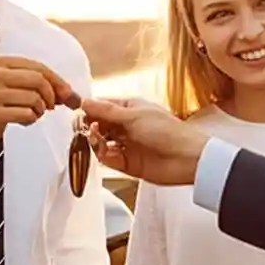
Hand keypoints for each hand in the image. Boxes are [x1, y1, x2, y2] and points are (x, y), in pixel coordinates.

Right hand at [0, 55, 79, 167]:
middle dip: (52, 96)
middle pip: (39, 80)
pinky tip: (25, 120)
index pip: (39, 67)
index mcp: (1, 63)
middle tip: (51, 107)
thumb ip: (41, 85)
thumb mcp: (13, 86)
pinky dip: (31, 119)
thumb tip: (73, 96)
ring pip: (34, 98)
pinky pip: (26, 114)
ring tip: (34, 113)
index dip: (58, 81)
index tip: (68, 95)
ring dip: (41, 110)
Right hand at [79, 97, 208, 185]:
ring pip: (100, 142)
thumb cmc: (167, 131)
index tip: (78, 112)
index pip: (102, 106)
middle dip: (89, 125)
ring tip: (95, 137)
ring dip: (94, 140)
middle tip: (83, 127)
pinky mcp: (127, 163)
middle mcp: (126, 126)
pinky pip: (107, 158)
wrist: (186, 159)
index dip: (89, 109)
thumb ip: (105, 111)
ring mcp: (126, 144)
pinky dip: (102, 154)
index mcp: (130, 109)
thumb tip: (83, 102)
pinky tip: (103, 150)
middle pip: (99, 125)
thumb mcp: (133, 116)